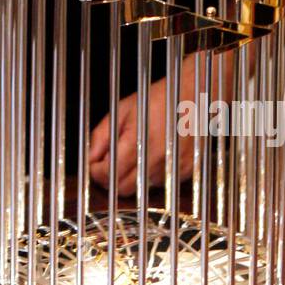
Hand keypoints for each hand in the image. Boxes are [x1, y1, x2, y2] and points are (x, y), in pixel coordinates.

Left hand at [88, 52, 202, 193]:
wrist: (195, 95)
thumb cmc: (157, 99)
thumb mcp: (122, 110)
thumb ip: (101, 135)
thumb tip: (90, 158)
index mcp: (138, 140)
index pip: (109, 174)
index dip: (96, 172)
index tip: (95, 164)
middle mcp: (157, 157)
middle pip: (124, 189)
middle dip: (112, 179)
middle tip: (110, 163)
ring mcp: (174, 166)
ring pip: (143, 188)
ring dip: (134, 176)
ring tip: (137, 152)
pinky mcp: (187, 171)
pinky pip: (161, 183)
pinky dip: (152, 174)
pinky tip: (155, 154)